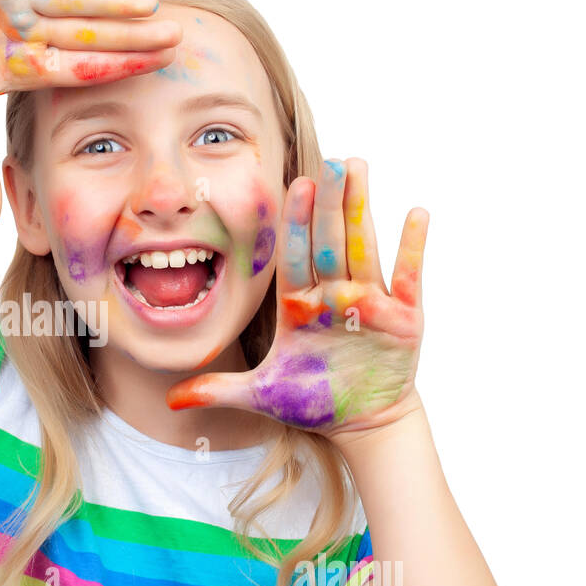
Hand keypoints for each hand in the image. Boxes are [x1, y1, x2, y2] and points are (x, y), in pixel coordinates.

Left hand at [166, 158, 428, 441]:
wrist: (361, 425)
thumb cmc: (313, 401)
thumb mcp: (260, 394)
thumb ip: (217, 390)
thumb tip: (169, 400)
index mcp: (299, 306)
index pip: (294, 256)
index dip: (295, 222)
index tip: (294, 184)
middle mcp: (333, 296)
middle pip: (328, 242)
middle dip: (328, 202)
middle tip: (328, 160)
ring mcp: (369, 303)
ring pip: (363, 248)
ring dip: (361, 209)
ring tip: (359, 167)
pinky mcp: (403, 318)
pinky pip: (407, 276)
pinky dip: (412, 247)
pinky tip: (416, 213)